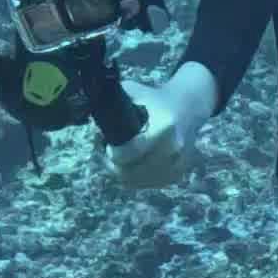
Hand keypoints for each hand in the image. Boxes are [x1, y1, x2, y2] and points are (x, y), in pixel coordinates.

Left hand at [105, 62, 219, 189]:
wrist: (188, 108)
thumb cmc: (156, 99)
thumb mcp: (134, 92)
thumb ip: (111, 103)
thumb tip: (88, 119)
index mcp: (165, 127)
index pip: (129, 153)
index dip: (110, 152)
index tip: (104, 144)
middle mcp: (174, 149)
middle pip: (130, 172)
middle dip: (112, 164)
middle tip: (105, 151)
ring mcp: (177, 165)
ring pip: (136, 182)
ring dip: (122, 173)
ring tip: (117, 157)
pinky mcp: (177, 175)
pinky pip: (146, 184)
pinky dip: (134, 178)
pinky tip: (130, 164)